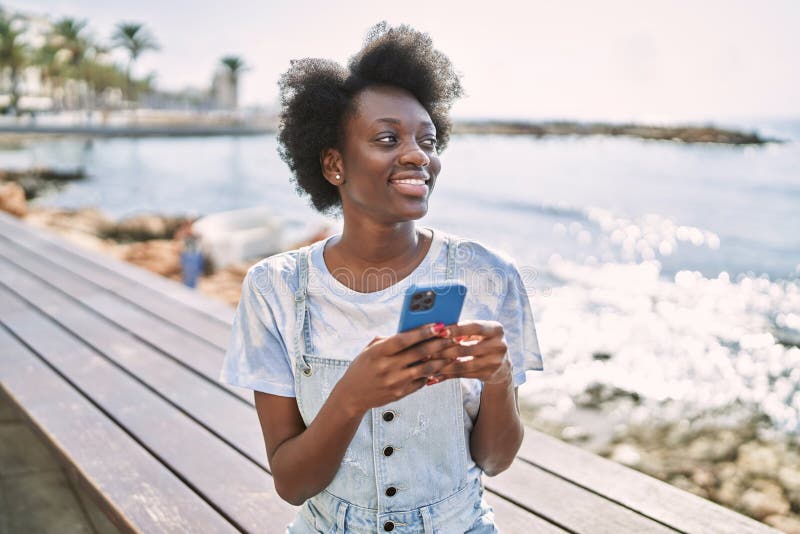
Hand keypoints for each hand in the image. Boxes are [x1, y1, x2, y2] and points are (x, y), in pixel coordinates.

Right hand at [333, 322, 456, 415]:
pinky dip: (431, 373)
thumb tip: (413, 331)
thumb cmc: (362, 368)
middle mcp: (387, 367)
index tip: (437, 325)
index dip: (422, 332)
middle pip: (418, 353)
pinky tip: (440, 366)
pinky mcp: (400, 394)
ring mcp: (394, 382)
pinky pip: (421, 382)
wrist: (351, 396)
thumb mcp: (369, 351)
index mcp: (378, 353)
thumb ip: (388, 341)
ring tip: (451, 352)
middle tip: (451, 336)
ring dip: (440, 360)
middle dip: (438, 343)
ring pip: (424, 369)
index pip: (403, 340)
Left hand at [424, 320, 512, 385]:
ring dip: (442, 365)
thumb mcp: (478, 333)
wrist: (501, 364)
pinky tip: (434, 374)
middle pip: (466, 348)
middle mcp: (499, 346)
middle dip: (443, 350)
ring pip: (463, 365)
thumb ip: (462, 330)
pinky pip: (462, 375)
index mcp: (496, 329)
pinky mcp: (488, 375)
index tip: (440, 331)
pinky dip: (447, 374)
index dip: (457, 329)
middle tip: (426, 350)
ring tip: (427, 363)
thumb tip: (436, 328)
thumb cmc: (482, 341)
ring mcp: (495, 362)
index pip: (475, 327)